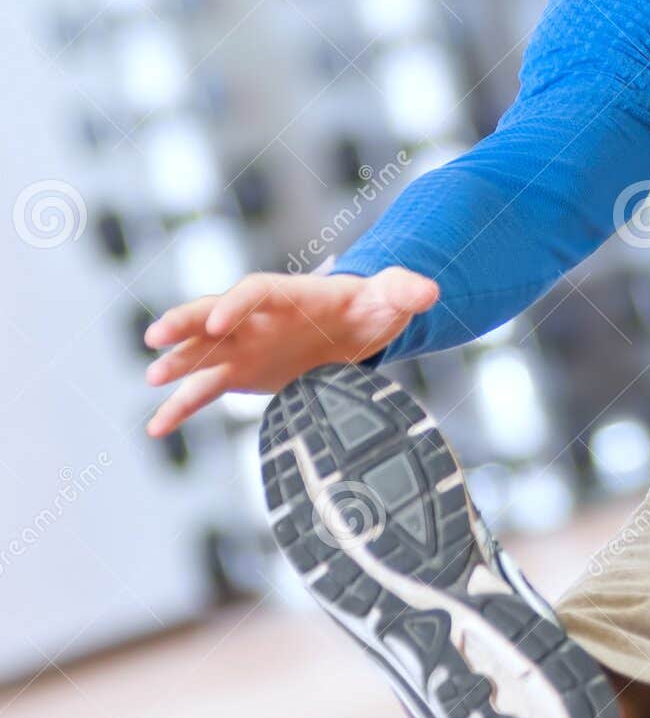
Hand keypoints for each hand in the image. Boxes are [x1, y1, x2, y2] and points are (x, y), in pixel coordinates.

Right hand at [142, 266, 439, 437]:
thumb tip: (429, 291)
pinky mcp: (242, 373)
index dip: (236, 303)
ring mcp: (246, 345)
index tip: (220, 321)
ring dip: (178, 363)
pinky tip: (157, 428)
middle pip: (215, 314)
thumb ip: (405, 290)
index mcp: (291, 294)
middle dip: (187, 323)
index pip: (256, 290)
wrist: (360, 327)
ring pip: (204, 352)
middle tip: (156, 338)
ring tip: (151, 379)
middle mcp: (259, 317)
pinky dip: (181, 406)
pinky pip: (205, 390)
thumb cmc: (373, 305)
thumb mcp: (392, 296)